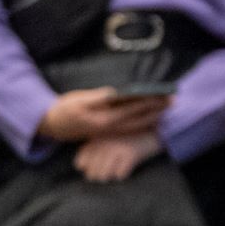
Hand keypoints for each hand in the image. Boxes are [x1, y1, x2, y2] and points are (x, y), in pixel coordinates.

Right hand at [37, 87, 169, 145]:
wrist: (51, 125)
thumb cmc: (64, 109)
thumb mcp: (79, 100)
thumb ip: (99, 97)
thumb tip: (116, 93)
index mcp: (104, 120)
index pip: (132, 109)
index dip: (149, 102)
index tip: (163, 96)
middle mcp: (110, 128)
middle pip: (138, 119)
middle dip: (156, 110)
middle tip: (173, 101)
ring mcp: (109, 132)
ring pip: (136, 125)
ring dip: (152, 116)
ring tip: (165, 108)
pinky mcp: (107, 131)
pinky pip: (129, 128)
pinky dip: (142, 122)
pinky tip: (150, 117)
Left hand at [74, 131, 161, 182]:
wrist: (156, 127)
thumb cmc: (131, 135)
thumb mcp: (109, 136)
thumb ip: (95, 147)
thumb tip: (83, 167)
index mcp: (96, 138)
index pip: (80, 164)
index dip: (88, 169)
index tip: (98, 167)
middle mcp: (103, 144)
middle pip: (91, 174)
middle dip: (100, 177)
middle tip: (110, 172)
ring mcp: (116, 149)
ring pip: (103, 177)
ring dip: (110, 178)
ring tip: (117, 172)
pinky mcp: (130, 154)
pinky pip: (119, 175)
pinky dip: (122, 175)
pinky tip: (126, 170)